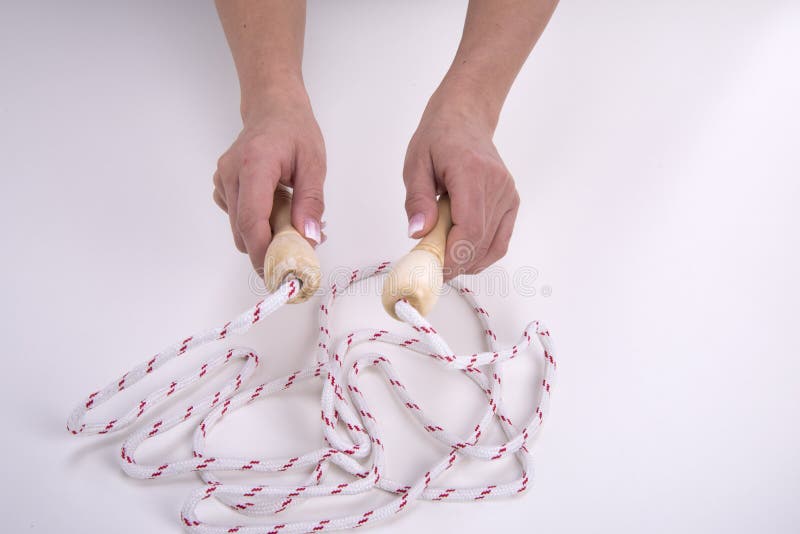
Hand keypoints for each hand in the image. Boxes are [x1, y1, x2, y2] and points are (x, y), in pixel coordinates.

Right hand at [213, 88, 325, 271]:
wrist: (272, 107)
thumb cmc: (294, 130)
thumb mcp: (314, 163)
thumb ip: (311, 202)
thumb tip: (309, 237)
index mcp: (254, 164)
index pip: (252, 219)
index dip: (262, 251)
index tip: (278, 273)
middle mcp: (231, 173)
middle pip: (242, 229)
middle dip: (268, 249)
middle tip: (298, 254)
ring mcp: (222, 180)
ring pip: (239, 226)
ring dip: (264, 236)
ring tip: (292, 226)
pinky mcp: (222, 186)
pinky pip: (237, 216)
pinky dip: (257, 224)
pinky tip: (277, 213)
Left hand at [403, 96, 519, 279]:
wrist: (465, 119)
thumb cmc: (437, 139)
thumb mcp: (415, 164)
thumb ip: (417, 200)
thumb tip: (418, 233)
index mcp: (471, 172)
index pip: (469, 227)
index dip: (453, 256)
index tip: (432, 268)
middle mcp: (496, 184)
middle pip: (480, 240)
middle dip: (456, 263)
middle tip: (431, 270)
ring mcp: (508, 194)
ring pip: (492, 245)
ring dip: (468, 262)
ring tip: (444, 262)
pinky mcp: (512, 202)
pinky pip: (501, 240)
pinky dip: (483, 255)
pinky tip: (464, 258)